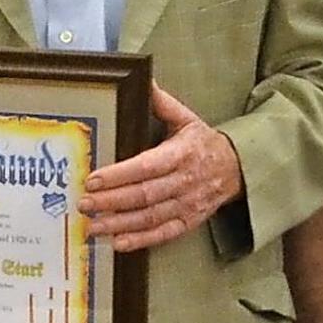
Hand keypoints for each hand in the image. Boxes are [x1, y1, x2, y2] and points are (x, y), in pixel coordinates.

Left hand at [80, 85, 243, 252]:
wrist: (237, 169)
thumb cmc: (204, 144)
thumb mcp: (187, 119)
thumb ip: (162, 103)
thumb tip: (143, 79)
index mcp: (182, 153)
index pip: (147, 166)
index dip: (119, 174)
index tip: (93, 180)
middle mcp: (185, 181)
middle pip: (144, 194)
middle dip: (111, 201)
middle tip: (84, 204)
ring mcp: (187, 205)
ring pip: (150, 217)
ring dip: (119, 223)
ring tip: (92, 226)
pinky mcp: (188, 222)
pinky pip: (163, 234)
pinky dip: (141, 241)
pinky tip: (118, 243)